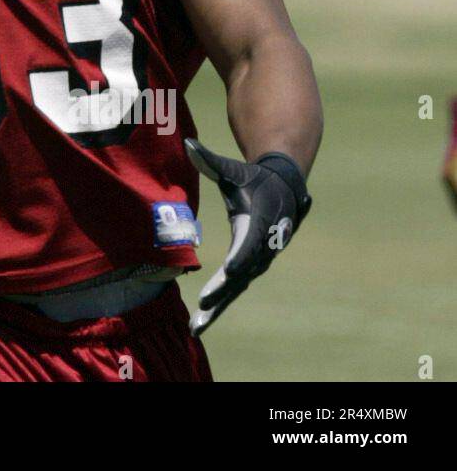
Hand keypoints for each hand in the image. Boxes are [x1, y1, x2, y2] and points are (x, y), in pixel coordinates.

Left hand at [184, 138, 310, 336]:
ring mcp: (258, 260)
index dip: (240, 257)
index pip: (249, 244)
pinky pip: (234, 289)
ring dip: (218, 307)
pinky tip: (201, 322)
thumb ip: (209, 160)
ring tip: (197, 326)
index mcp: (259, 223)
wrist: (283, 190)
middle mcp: (261, 247)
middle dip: (224, 291)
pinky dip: (219, 305)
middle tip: (205, 306)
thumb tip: (188, 144)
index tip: (228, 271)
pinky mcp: (251, 267)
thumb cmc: (251, 178)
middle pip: (242, 273)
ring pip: (237, 287)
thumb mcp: (232, 170)